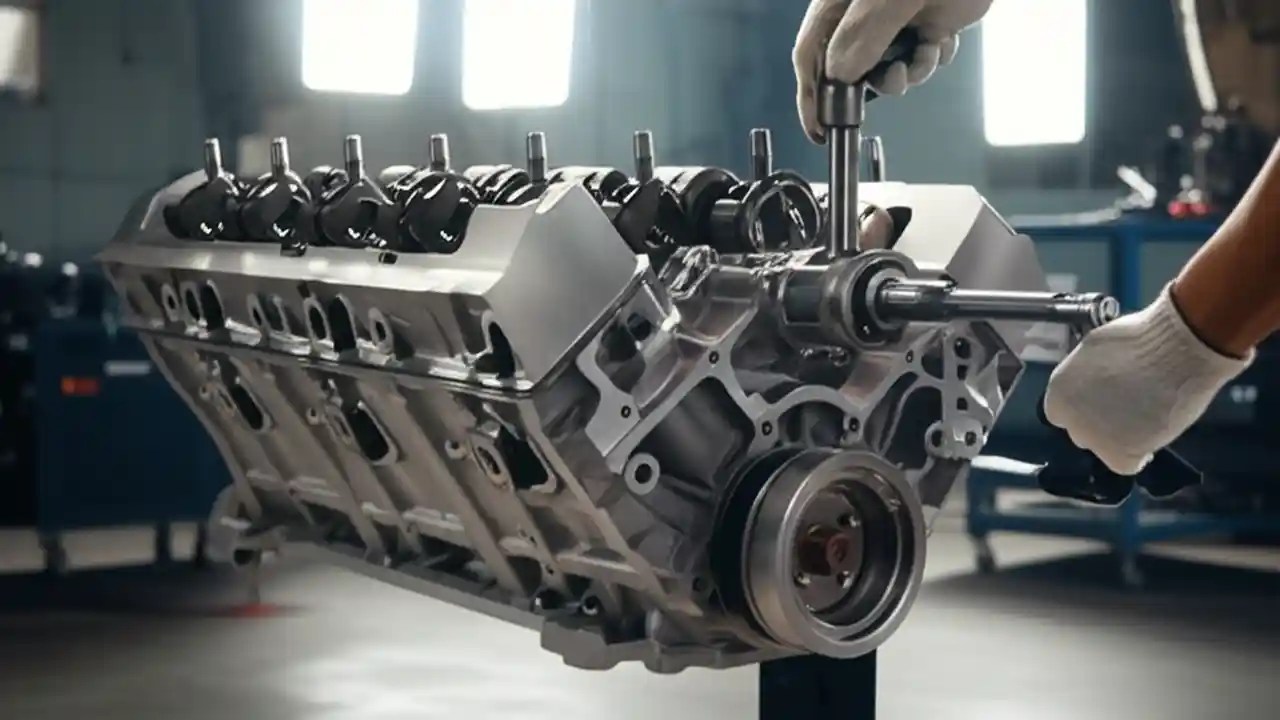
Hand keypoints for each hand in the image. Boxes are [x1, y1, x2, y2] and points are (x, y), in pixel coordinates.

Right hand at [793, 0, 993, 142]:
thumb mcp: (887, 0)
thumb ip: (860, 37)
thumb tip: (839, 76)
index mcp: (837, 2)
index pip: (810, 54)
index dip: (811, 95)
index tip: (821, 129)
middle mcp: (859, 14)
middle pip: (849, 66)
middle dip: (874, 81)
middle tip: (895, 81)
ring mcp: (893, 20)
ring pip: (886, 68)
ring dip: (908, 73)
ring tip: (926, 56)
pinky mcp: (924, 24)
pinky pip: (917, 59)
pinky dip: (930, 60)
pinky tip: (941, 41)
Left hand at [1042, 285, 1251, 474]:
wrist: (1175, 352)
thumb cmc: (1140, 340)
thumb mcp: (1097, 350)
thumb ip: (1088, 374)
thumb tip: (1093, 381)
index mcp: (1059, 390)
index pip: (1062, 411)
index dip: (1085, 408)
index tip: (1104, 403)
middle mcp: (1070, 417)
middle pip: (1082, 430)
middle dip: (1102, 423)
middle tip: (1128, 410)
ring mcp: (1094, 438)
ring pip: (1102, 448)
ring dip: (1120, 438)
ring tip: (1146, 419)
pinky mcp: (1120, 453)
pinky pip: (1125, 465)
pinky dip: (1138, 456)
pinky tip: (1152, 439)